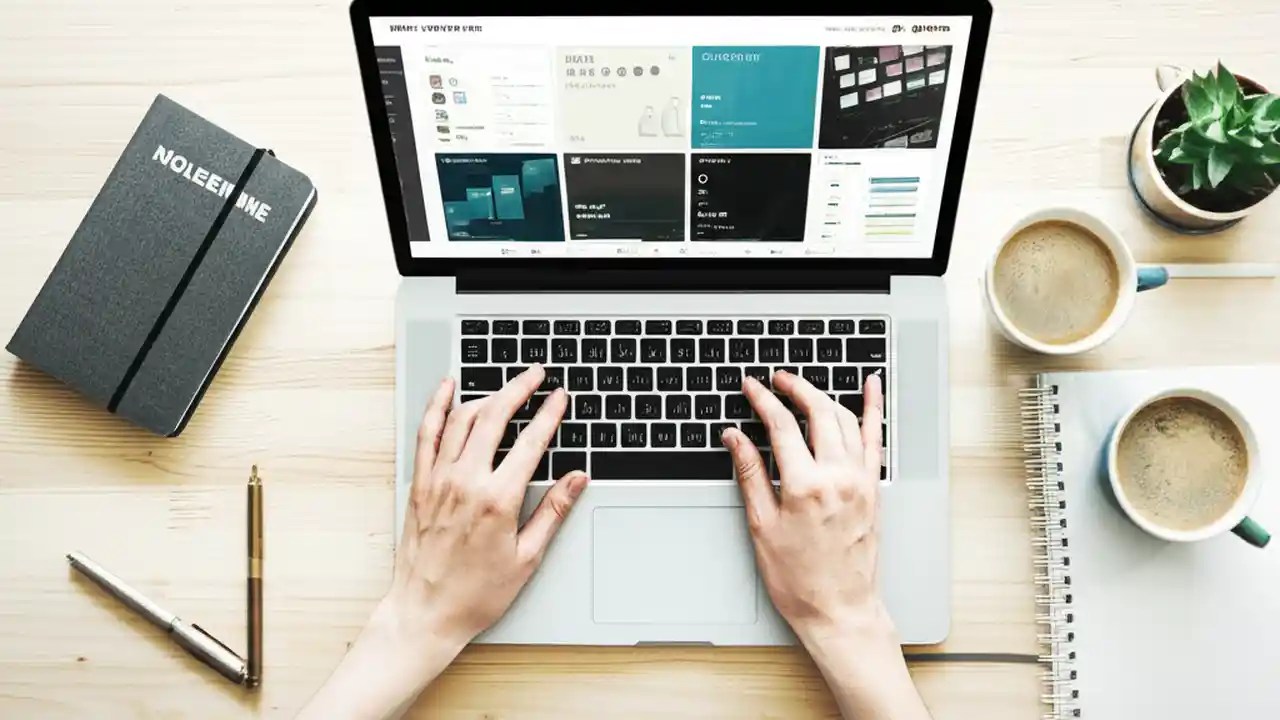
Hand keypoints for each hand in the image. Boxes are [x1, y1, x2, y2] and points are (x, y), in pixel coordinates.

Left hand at [297, 366, 587, 719]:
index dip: (549, 413)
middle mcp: (466, 483)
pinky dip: (437, 406)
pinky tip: (447, 388)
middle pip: (495, 416)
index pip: (531, 442)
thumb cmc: (476, 593)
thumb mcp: (527, 557)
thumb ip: (553, 511)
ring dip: (486, 394)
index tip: (560, 397)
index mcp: (498, 500)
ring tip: (505, 385)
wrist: (425, 612)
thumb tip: (578, 478)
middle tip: (536, 374)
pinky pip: (427, 434)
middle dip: (519, 388)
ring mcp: (438, 480)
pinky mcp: (419, 485)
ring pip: (462, 419)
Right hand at [721, 370, 886, 640]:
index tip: (751, 386)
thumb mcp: (761, 526)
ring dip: (823, 395)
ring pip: (845, 419)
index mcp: (805, 486)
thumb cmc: (799, 579)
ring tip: (804, 386)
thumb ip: (749, 474)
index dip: (762, 400)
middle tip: (776, 379)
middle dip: (794, 388)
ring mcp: (860, 480)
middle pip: (817, 412)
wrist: (839, 609)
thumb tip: (734, 438)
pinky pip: (875, 437)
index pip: (781, 425)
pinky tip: (871, 387)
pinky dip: (873, 408)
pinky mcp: (873, 488)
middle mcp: (838, 477)